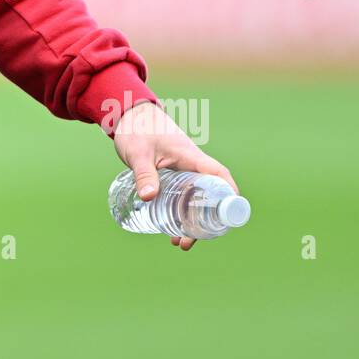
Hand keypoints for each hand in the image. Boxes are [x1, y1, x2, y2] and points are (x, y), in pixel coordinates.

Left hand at [111, 100, 238, 251]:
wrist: (129, 115)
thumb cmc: (137, 129)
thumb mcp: (138, 153)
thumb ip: (144, 173)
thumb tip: (149, 197)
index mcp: (190, 157)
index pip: (218, 174)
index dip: (228, 194)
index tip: (228, 216)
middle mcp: (191, 165)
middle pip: (209, 195)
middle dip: (204, 220)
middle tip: (188, 241)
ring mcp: (182, 171)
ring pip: (194, 199)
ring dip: (190, 220)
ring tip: (178, 243)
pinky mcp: (172, 175)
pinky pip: (182, 196)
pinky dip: (179, 212)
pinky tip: (167, 228)